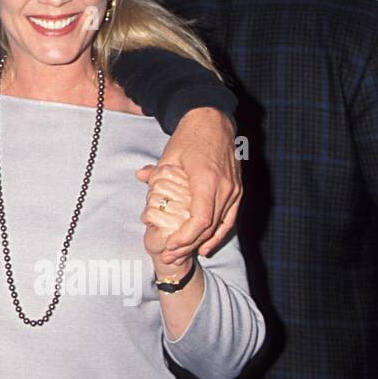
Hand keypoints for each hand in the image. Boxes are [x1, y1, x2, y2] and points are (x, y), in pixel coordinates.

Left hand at [137, 107, 240, 264]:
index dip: (186, 238)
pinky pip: (230, 218)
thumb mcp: (170, 155)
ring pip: (220, 226)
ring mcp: (234, 190)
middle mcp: (225, 188)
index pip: (201, 220)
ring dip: (202, 243)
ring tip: (183, 256)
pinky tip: (205, 246)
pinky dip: (219, 234)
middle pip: (209, 227)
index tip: (171, 247)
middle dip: (189, 246)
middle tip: (171, 257)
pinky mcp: (237, 190)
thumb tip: (140, 178)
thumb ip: (158, 173)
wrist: (213, 121)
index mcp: (207, 180)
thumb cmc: (190, 137)